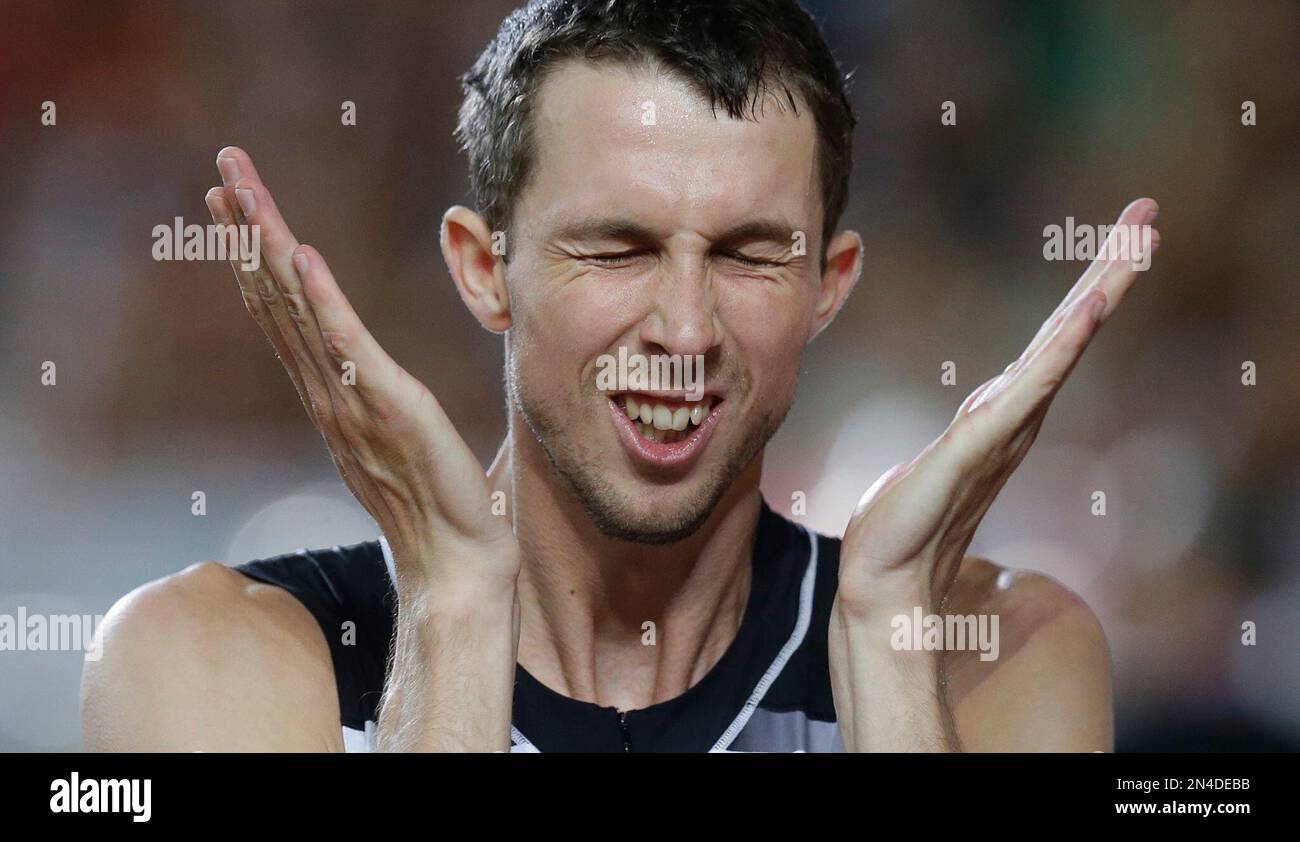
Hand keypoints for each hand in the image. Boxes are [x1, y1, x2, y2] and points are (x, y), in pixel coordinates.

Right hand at [203, 147, 517, 596]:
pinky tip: (302, 256)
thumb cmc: (436, 501)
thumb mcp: (399, 433)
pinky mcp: (388, 404)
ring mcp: (349, 398)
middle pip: (276, 296)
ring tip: (241, 190)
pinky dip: (322, 300)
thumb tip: (372, 371)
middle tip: (222, 170)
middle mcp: (327, 392)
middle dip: (249, 230)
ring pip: (298, 308)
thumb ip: (377, 396)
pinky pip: (347, 345)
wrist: (455, 557)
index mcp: (330, 393)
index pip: (283, 310)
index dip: (256, 254)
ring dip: (269, 245)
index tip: (234, 204)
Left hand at [836, 198, 1160, 614]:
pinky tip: (1088, 309)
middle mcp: (1015, 415)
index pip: (1056, 339)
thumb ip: (975, 430)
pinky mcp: (979, 444)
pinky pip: (1029, 386)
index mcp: (1005, 412)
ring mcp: (1003, 428)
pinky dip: (1063, 347)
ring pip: (1060, 348)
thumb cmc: (906, 522)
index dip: (1091, 287)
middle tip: (1147, 214)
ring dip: (1098, 291)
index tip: (1125, 237)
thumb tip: (990, 408)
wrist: (882, 576)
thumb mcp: (942, 455)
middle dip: (1110, 270)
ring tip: (1134, 243)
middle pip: (1071, 330)